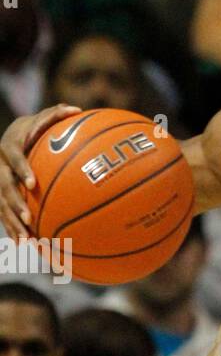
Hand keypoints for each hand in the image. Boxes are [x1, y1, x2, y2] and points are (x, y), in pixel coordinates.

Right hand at [0, 103, 82, 240]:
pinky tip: (23, 245)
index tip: (32, 183)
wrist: (12, 136)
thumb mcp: (42, 119)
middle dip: (15, 203)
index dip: (21, 170)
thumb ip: (57, 115)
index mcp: (10, 146)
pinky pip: (4, 213)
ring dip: (12, 222)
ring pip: (1, 204)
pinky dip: (13, 228)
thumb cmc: (35, 128)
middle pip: (4, 186)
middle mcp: (0, 165)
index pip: (13, 158)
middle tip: (28, 218)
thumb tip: (77, 110)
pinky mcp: (0, 195)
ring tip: (26, 239)